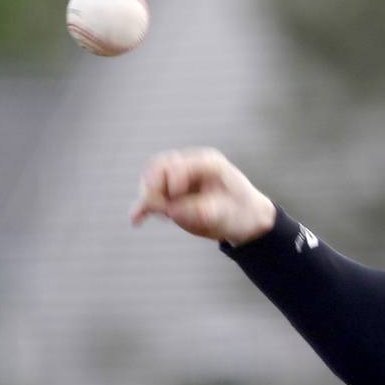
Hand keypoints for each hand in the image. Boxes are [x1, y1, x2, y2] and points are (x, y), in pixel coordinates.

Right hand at [128, 147, 276, 243]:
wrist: (248, 220)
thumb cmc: (242, 213)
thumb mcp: (226, 212)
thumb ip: (198, 210)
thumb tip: (170, 210)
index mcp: (207, 163)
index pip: (177, 165)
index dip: (171, 185)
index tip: (175, 207)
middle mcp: (190, 166)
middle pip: (158, 167)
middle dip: (153, 188)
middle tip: (161, 211)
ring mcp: (180, 179)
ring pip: (151, 180)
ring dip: (149, 198)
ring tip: (160, 216)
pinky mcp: (173, 195)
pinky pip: (152, 196)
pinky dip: (143, 207)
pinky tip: (136, 219)